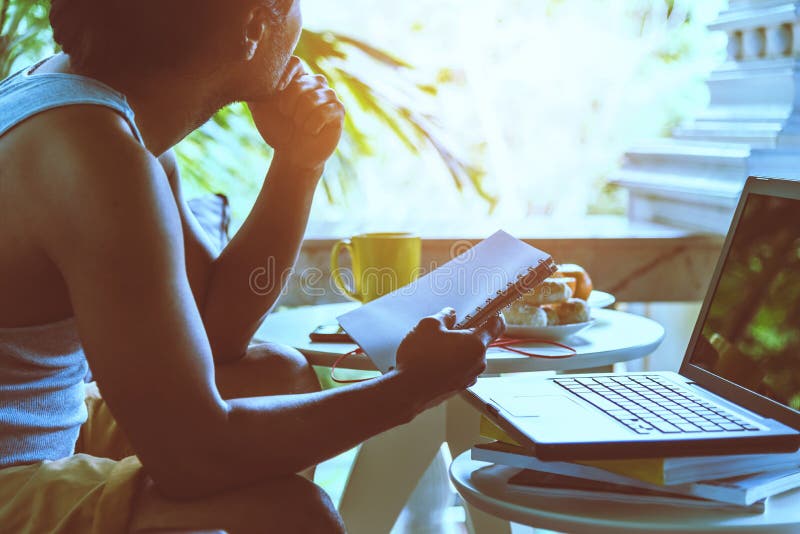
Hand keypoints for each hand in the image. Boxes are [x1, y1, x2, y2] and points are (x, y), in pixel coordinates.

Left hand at [248, 57, 344, 171]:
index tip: (276, 93)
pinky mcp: (338, 110)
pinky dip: (312, 125)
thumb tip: (241, 72)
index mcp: (298, 76)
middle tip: (288, 117)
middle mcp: (315, 82)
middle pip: (301, 83)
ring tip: (299, 125)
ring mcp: (329, 95)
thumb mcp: (259, 107)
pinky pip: (324, 112)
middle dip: (289, 105)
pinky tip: (310, 131)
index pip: (294, 63)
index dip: (284, 77)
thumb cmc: (277, 129)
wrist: (292, 154)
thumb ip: (252, 87)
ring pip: (312, 99)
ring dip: (300, 117)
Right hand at [395, 308, 504, 410]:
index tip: (486, 311)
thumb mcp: (429, 325)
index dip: (493, 315)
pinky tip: (432, 361)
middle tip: (447, 328)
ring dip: (456, 349)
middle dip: (466, 333)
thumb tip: (450, 315)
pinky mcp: (458, 388)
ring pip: (468, 356)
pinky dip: (450, 363)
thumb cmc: (420, 358)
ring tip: (435, 347)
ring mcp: (469, 378)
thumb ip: (444, 316)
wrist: (407, 391)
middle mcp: (478, 363)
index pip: (497, 325)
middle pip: (480, 341)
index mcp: (476, 344)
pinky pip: (460, 369)